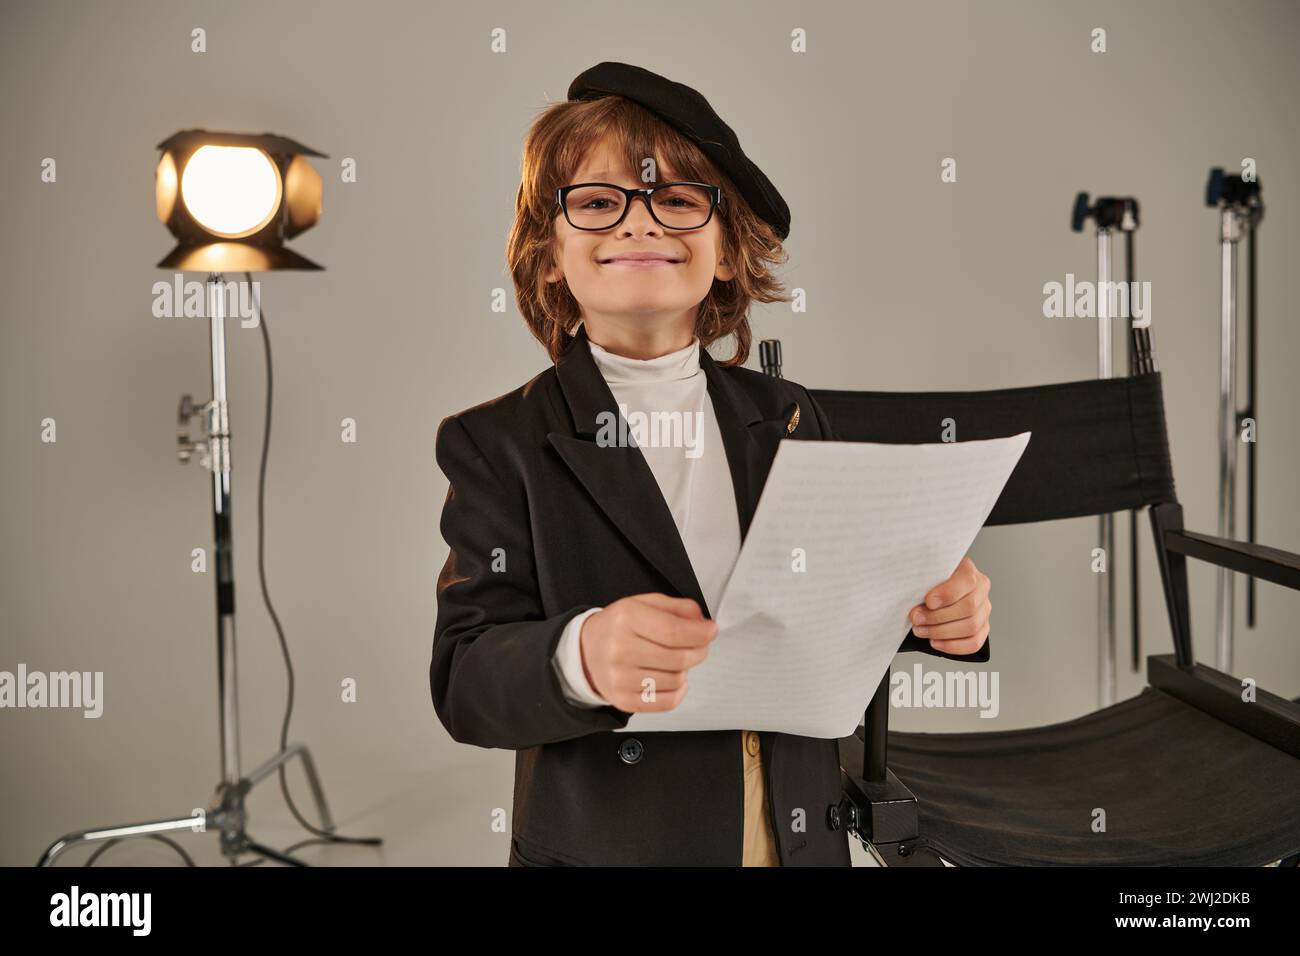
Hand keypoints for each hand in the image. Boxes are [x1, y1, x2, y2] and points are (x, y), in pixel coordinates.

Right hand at [579, 593, 716, 712]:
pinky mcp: (624, 701)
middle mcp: (620, 650)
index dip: (701, 633)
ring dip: (685, 670)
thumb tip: (702, 623)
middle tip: (699, 645)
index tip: (712, 630)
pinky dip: (679, 690)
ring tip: (674, 659)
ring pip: (677, 680)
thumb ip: (677, 608)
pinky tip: (672, 677)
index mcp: (626, 619)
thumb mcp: (644, 603)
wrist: (587, 651)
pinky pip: (668, 702)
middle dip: (699, 651)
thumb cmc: (620, 626)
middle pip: (679, 658)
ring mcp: (620, 679)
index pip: (674, 631)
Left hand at [908, 556, 990, 655]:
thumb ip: (923, 582)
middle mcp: (980, 589)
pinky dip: (953, 646)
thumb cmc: (927, 581)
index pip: (966, 581)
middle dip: (937, 617)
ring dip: (942, 632)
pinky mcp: (982, 627)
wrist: (930, 589)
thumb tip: (914, 600)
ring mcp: (983, 609)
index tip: (928, 602)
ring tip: (921, 630)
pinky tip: (935, 642)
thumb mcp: (925, 574)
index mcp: (968, 570)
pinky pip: (974, 642)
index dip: (947, 594)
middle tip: (916, 619)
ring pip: (971, 627)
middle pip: (968, 608)